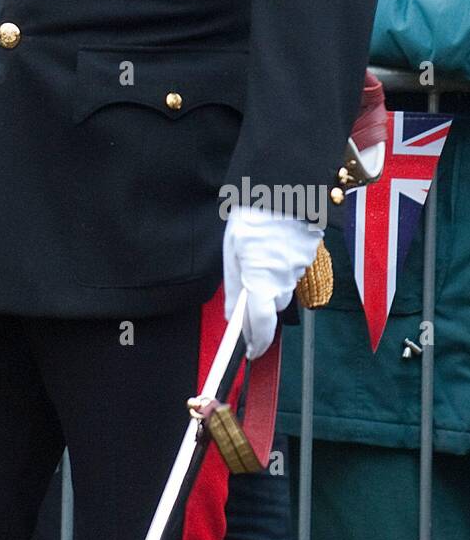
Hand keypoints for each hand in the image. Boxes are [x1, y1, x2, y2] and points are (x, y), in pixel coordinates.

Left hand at [223, 206, 322, 359]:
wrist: (283, 189)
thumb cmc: (252, 217)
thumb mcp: (231, 251)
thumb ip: (232, 286)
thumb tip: (232, 315)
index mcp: (260, 280)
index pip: (261, 324)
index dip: (256, 341)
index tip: (249, 350)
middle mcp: (284, 280)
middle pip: (272, 305)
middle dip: (260, 301)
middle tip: (246, 281)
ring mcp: (299, 269)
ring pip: (283, 288)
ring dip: (272, 281)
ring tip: (258, 255)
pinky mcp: (309, 257)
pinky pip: (293, 271)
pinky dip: (283, 265)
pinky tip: (273, 246)